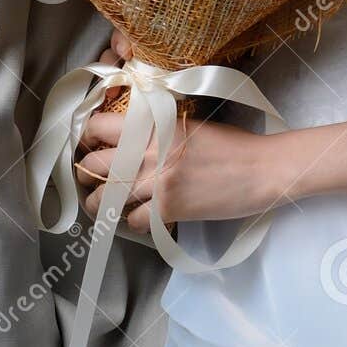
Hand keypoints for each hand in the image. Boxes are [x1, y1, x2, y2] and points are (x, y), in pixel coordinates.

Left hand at [75, 104, 277, 232]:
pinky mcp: (170, 210)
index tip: (88, 144)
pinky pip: (133, 221)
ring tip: (102, 205)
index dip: (87, 136)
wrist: (261, 169)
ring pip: (106, 199)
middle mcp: (150, 152)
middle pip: (95, 165)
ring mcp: (158, 182)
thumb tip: (129, 137)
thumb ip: (157, 129)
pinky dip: (132, 222)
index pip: (100, 126)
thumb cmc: (231, 143)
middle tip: (87, 178)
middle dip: (85, 174)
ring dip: (100, 204)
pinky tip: (139, 218)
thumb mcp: (188, 124)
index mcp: (154, 125)